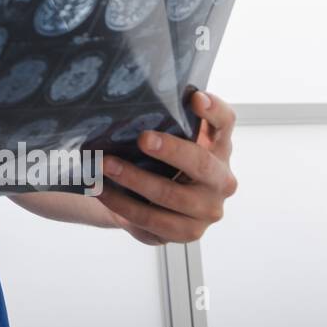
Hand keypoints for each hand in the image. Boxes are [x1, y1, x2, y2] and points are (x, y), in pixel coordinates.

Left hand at [97, 89, 238, 245]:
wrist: (158, 203)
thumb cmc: (165, 159)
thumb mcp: (171, 137)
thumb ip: (168, 117)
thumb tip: (136, 94)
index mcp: (220, 147)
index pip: (225, 123)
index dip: (213, 110)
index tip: (195, 97)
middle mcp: (221, 180)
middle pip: (200, 164)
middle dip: (170, 150)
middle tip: (141, 138)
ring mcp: (206, 211)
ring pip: (170, 196)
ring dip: (133, 180)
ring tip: (104, 165)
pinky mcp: (186, 232)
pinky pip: (151, 222)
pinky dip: (122, 205)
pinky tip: (100, 191)